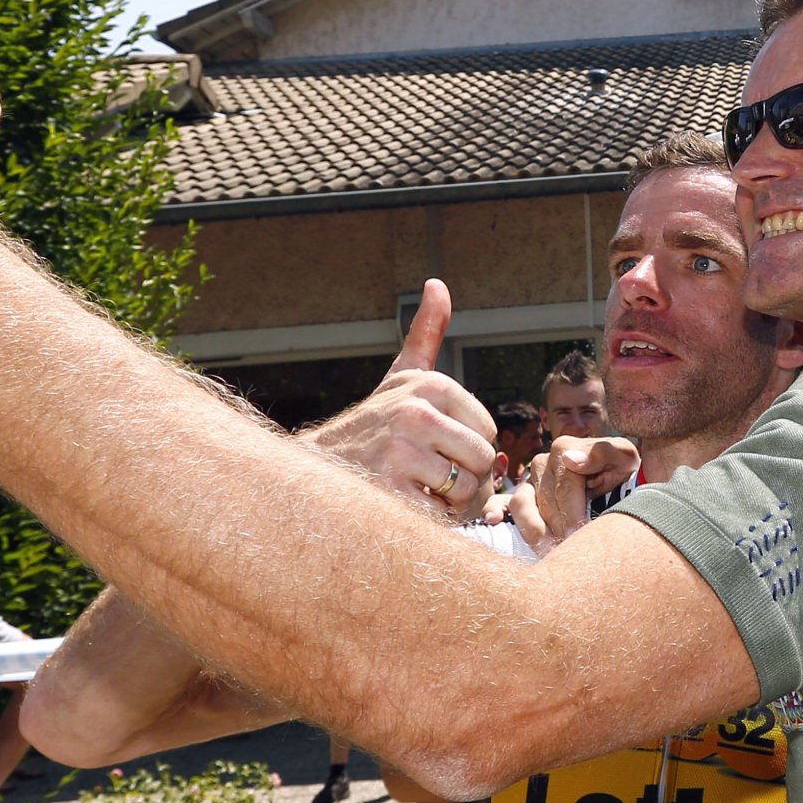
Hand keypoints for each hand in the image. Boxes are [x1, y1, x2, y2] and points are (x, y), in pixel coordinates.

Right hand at [301, 280, 494, 519]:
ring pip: (464, 490)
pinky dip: (428, 518)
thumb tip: (437, 284)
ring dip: (447, 501)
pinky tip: (404, 503)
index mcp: (429, 385)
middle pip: (480, 460)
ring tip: (417, 486)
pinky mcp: (389, 491)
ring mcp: (400, 453)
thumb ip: (425, 334)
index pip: (486, 430)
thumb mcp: (399, 377)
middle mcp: (415, 413)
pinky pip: (440, 515)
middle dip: (462, 476)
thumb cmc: (370, 424)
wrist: (315, 465)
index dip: (466, 445)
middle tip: (429, 472)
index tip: (436, 443)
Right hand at [517, 435, 638, 549]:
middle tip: (573, 553)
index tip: (581, 536)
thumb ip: (601, 454)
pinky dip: (508, 519)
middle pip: (546, 504)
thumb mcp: (622, 456)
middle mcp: (542, 463)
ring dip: (537, 533)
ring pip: (523, 507)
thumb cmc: (621, 467)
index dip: (573, 516)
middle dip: (559, 531)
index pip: (564, 490)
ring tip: (554, 552)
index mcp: (564, 450)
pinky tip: (512, 532)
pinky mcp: (522, 495)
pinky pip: (508, 508)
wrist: (615, 476)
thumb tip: (570, 460)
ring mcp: (529, 479)